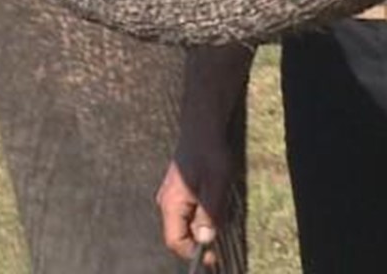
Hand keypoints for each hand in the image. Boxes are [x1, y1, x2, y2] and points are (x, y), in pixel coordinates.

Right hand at [156, 132, 235, 266]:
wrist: (202, 128)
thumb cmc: (210, 153)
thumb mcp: (216, 184)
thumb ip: (209, 213)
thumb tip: (205, 239)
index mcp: (171, 204)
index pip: (175, 240)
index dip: (193, 252)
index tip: (213, 257)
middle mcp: (166, 202)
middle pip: (179, 233)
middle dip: (199, 240)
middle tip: (220, 242)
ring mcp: (171, 196)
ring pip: (184, 222)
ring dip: (201, 226)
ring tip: (220, 219)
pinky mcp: (178, 190)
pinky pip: (187, 210)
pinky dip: (200, 214)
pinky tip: (214, 205)